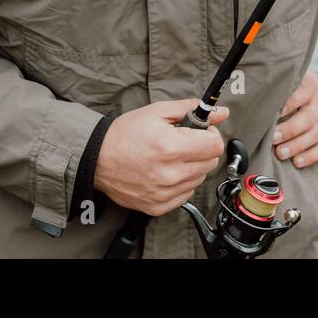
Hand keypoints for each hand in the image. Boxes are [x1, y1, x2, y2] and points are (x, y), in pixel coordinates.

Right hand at [94, 98, 229, 216]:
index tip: (200, 131)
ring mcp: (164, 193)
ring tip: (171, 158)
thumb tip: (220, 112)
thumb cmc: (125, 134)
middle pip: (210, 162)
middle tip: (184, 142)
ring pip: (200, 179)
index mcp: (171, 147)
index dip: (210, 134)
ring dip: (192, 167)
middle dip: (202, 149)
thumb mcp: (157, 112)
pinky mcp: (158, 206)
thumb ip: (191, 110)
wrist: (97, 159)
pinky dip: (181, 183)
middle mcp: (170, 174)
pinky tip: (165, 172)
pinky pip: (186, 194)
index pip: (215, 145)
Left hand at [271, 71, 317, 168]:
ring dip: (296, 146)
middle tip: (273, 139)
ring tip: (280, 153)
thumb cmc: (313, 92)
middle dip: (289, 130)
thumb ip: (288, 91)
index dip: (289, 104)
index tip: (275, 113)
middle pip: (307, 118)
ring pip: (314, 135)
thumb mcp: (304, 83)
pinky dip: (310, 156)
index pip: (301, 94)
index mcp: (312, 88)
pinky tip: (297, 162)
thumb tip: (263, 103)